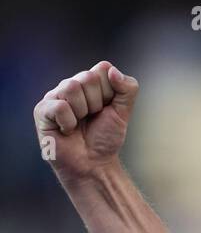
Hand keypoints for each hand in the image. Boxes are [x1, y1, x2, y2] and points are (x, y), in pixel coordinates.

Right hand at [33, 61, 138, 184]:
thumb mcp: (123, 112)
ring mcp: (54, 97)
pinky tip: (67, 130)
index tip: (108, 109)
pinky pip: (59, 107)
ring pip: (71, 87)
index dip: (111, 91)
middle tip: (93, 118)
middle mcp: (70, 86)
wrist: (95, 164)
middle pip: (88, 77)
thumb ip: (127, 89)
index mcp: (89, 83)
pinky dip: (69, 122)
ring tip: (79, 124)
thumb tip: (112, 70)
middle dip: (98, 102)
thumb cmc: (106, 138)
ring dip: (83, 111)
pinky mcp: (42, 111)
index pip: (103, 68)